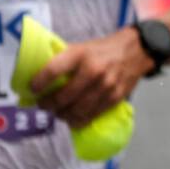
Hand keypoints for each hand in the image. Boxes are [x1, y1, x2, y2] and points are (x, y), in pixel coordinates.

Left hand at [31, 28, 150, 128]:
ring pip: (76, 110)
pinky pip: (91, 115)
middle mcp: (93, 70)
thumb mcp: (82, 47)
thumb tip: (39, 76)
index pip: (52, 71)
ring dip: (61, 115)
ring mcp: (105, 86)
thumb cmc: (103, 49)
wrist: (137, 50)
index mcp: (80, 54)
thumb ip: (64, 61)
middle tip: (43, 105)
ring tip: (57, 113)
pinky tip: (71, 119)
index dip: (38, 84)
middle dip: (48, 105)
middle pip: (62, 96)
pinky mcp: (115, 97)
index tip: (32, 90)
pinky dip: (78, 120)